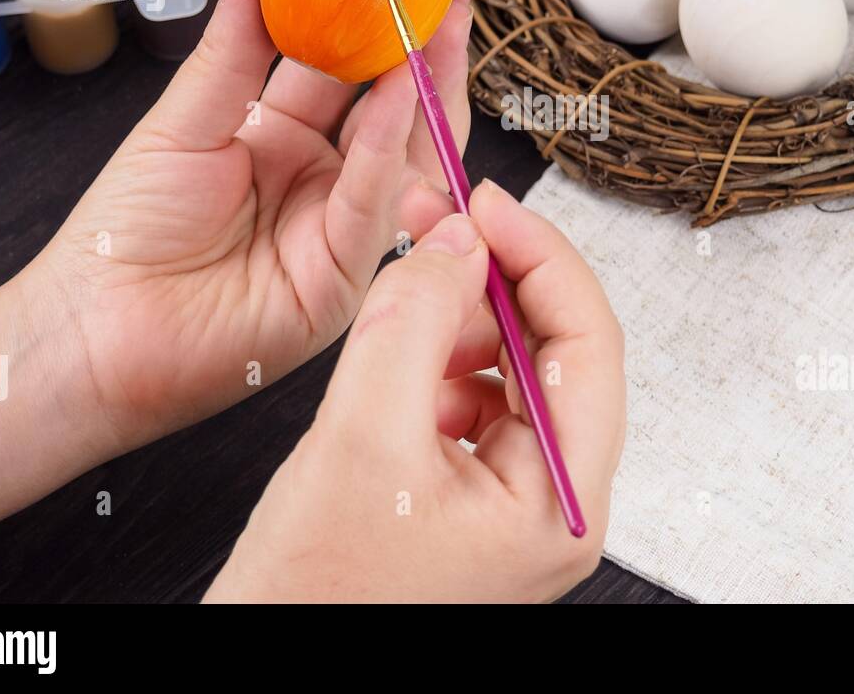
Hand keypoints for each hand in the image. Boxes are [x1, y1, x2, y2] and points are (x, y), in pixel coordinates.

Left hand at [28, 0, 479, 449]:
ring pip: (402, 148)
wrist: (94, 332)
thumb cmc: (123, 235)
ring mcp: (339, 225)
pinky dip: (387, 146)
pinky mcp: (343, 275)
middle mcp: (322, 177)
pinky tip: (400, 91)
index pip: (345, 66)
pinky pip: (374, 201)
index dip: (372, 17)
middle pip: (390, 102)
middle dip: (425, 43)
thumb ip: (233, 46)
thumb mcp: (183, 121)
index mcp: (282, 136)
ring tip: (443, 19)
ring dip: (426, 84)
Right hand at [204, 180, 626, 602]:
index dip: (540, 257)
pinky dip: (438, 359)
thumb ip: (413, 319)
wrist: (266, 663)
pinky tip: (396, 365)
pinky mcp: (473, 492)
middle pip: (552, 348)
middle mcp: (553, 501)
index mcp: (561, 502)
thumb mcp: (361, 435)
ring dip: (460, 319)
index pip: (586, 342)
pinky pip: (475, 396)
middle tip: (437, 220)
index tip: (487, 205)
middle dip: (492, 276)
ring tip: (403, 308)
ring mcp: (515, 499)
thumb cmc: (314, 597)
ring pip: (511, 366)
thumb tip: (456, 238)